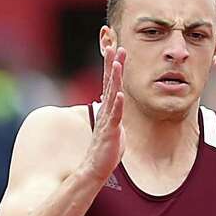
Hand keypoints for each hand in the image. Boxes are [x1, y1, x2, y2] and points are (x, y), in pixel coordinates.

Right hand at [84, 46, 126, 182]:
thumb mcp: (113, 127)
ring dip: (114, 79)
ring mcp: (107, 121)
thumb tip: (115, 105)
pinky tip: (121, 94)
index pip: (109, 83)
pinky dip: (118, 105)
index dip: (112, 66)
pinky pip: (115, 117)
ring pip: (112, 96)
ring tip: (117, 64)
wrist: (95, 169)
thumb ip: (115, 114)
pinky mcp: (110, 132)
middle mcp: (105, 111)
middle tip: (115, 46)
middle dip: (112, 64)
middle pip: (109, 84)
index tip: (116, 49)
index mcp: (107, 109)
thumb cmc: (105, 151)